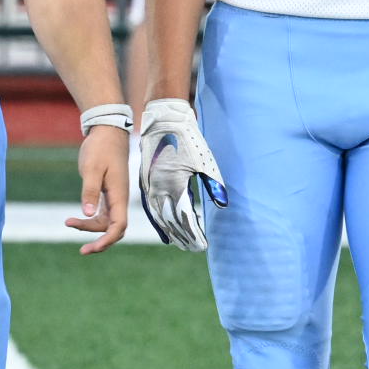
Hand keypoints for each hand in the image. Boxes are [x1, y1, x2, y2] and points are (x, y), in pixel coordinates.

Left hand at [67, 125, 130, 254]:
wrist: (107, 132)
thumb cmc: (100, 148)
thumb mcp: (91, 168)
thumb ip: (90, 191)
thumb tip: (88, 214)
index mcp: (119, 195)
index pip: (119, 226)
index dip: (107, 240)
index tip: (91, 247)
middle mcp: (119, 199)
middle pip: (114, 229)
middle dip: (100, 242)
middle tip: (82, 250)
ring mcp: (114, 197)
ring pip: (107, 223)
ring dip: (91, 230)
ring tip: (69, 224)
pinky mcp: (107, 193)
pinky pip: (103, 215)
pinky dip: (91, 221)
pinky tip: (76, 219)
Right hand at [136, 97, 227, 251]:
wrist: (164, 120)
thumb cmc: (189, 140)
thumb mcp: (205, 161)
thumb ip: (213, 184)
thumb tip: (222, 204)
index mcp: (175, 184)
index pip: (185, 217)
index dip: (194, 234)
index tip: (202, 245)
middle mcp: (159, 188)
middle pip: (171, 220)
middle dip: (183, 236)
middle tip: (193, 249)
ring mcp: (150, 185)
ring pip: (159, 216)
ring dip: (171, 232)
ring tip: (180, 244)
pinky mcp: (146, 182)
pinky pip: (151, 207)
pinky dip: (158, 222)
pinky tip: (164, 231)